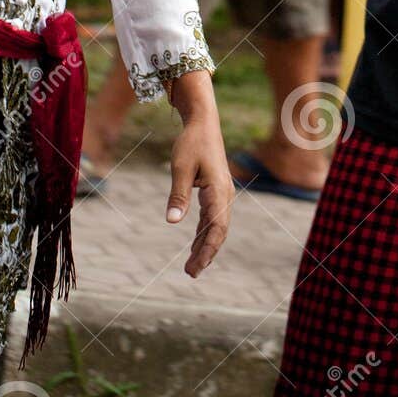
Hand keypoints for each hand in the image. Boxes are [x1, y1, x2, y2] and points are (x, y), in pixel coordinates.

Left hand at [165, 113, 232, 276]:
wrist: (203, 123)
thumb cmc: (191, 143)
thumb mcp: (180, 167)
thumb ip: (178, 194)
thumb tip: (172, 221)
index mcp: (219, 191)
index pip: (216, 228)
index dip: (206, 250)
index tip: (195, 267)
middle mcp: (225, 195)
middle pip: (218, 232)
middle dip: (205, 254)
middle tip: (190, 273)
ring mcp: (222, 194)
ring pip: (216, 227)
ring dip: (204, 246)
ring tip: (191, 266)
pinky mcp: (216, 191)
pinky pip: (212, 218)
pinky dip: (204, 233)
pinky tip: (195, 245)